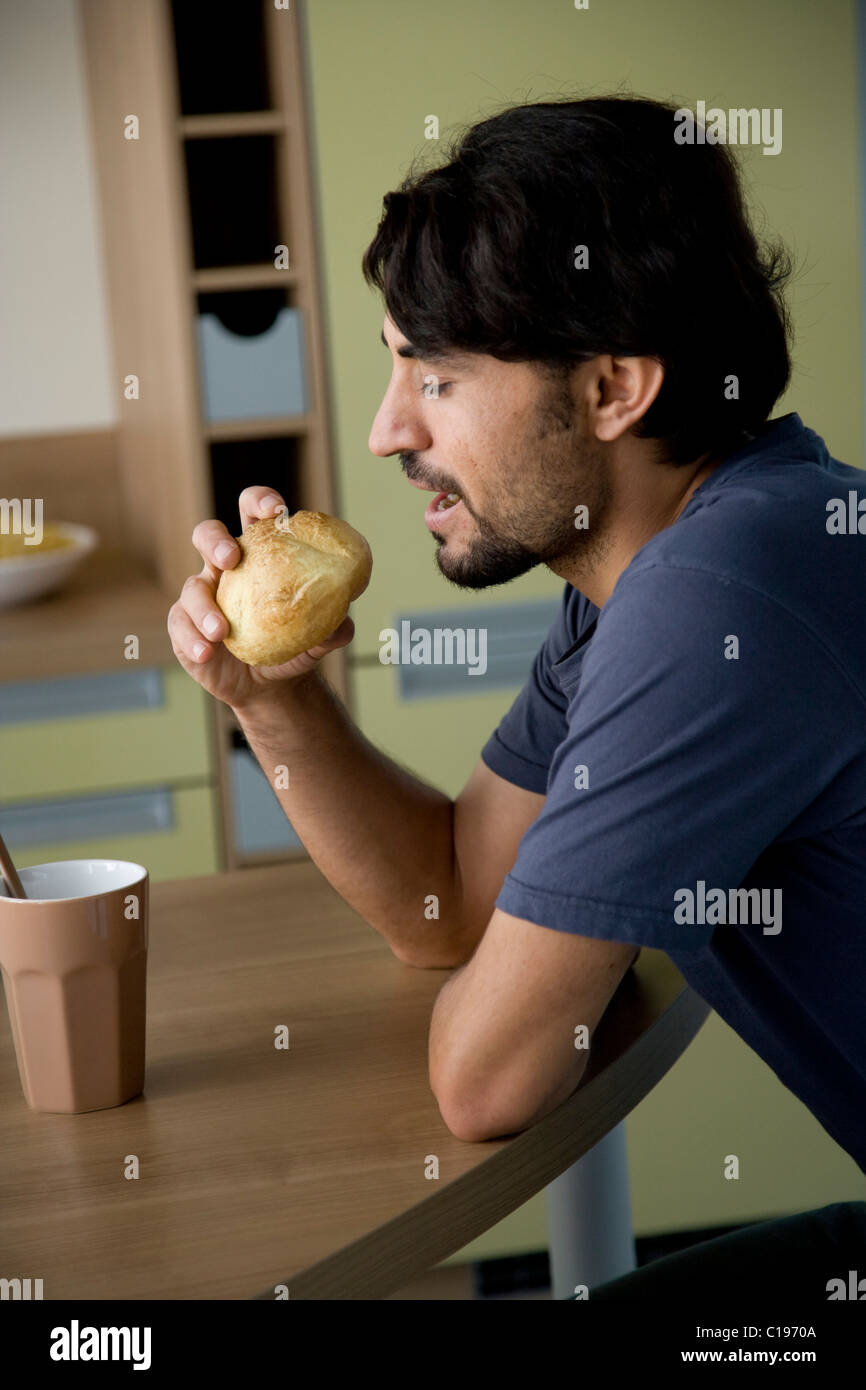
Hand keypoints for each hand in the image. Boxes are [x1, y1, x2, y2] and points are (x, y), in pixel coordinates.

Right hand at [167, 487, 354, 709]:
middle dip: (216, 540)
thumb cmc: (291, 648)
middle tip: (231, 558)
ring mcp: (201, 595)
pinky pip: (180, 624)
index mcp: (258, 554)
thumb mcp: (316, 640)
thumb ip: (331, 629)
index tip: (275, 509)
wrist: (268, 686)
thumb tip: (345, 621)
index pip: (253, 514)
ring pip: (192, 587)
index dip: (260, 501)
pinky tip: (206, 652)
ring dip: (204, 606)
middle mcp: (224, 568)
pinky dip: (192, 638)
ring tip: (221, 631)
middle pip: (209, 535)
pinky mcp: (184, 624)